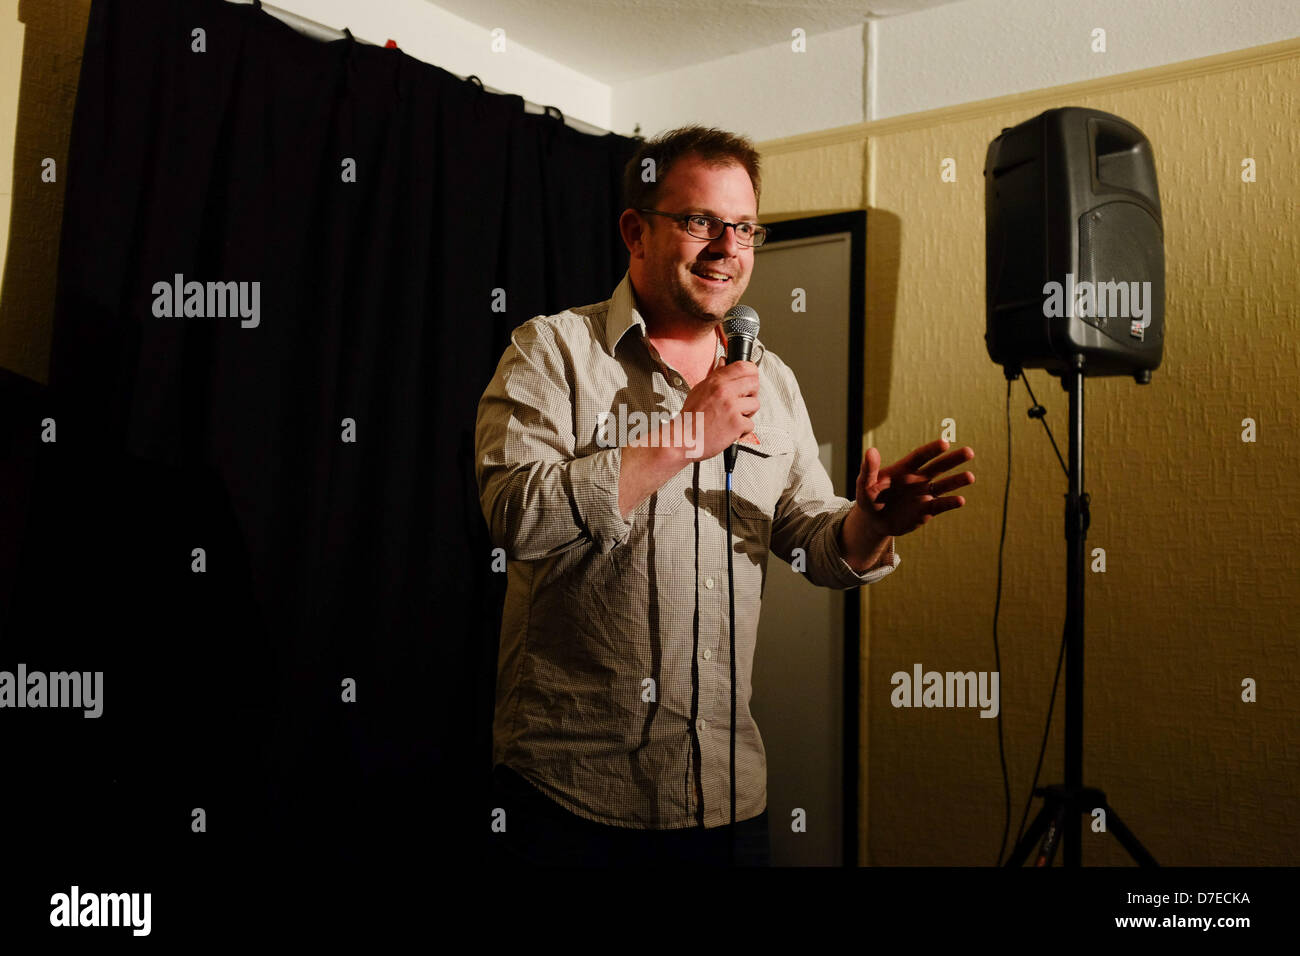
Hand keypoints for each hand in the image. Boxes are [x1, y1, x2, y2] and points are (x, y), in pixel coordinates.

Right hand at [678, 359, 759, 460]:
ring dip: (748, 413)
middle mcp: (725, 392)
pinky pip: (750, 424)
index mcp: (716, 382)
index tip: (750, 377)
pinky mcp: (736, 424)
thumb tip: (723, 362)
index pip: (743, 366)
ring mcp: (732, 408)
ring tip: (734, 417)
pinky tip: (731, 429)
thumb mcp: (699, 390)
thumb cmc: (691, 417)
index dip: (751, 371)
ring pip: (755, 404)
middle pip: (754, 383)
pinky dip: (743, 430)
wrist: (684, 438)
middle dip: (752, 393)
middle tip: (743, 401)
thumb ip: (715, 375)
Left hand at [855, 439, 973, 536]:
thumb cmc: (869, 498)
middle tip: (969, 452)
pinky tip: (960, 500)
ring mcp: (925, 494)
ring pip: (944, 485)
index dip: (932, 450)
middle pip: (939, 467)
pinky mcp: (928, 510)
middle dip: (953, 459)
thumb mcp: (864, 484)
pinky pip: (941, 505)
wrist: (874, 521)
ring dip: (957, 481)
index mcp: (904, 468)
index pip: (920, 456)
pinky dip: (950, 503)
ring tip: (970, 477)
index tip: (945, 443)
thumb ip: (869, 469)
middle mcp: (918, 478)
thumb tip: (871, 451)